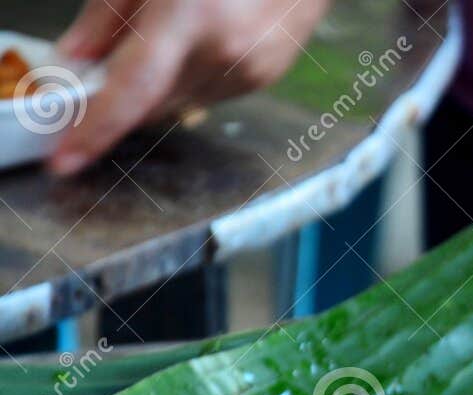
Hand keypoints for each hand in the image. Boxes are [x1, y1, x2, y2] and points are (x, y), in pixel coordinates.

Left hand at [51, 0, 332, 175]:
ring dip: (155, 88)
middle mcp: (224, 52)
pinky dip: (186, 80)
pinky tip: (193, 44)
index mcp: (191, 15)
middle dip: (119, 101)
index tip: (67, 160)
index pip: (134, 89)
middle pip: (153, 103)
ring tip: (156, 46)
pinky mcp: (263, 77)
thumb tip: (77, 60)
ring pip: (180, 104)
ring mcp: (250, 71)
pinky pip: (208, 94)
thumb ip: (108, 15)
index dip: (97, 128)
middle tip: (94, 81)